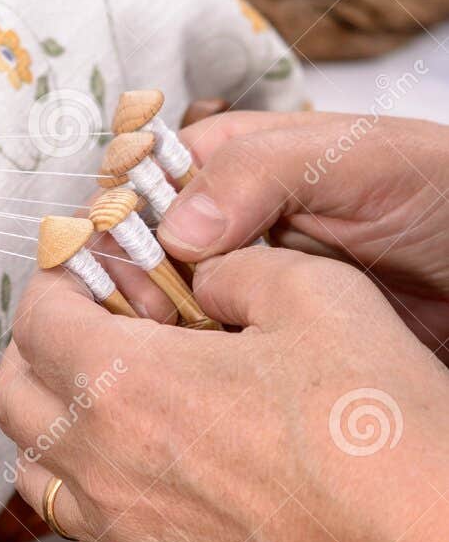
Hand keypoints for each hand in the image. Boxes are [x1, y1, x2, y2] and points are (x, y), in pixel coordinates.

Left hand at [0, 245, 448, 541]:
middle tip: (95, 319)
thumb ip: (235, 267)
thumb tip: (202, 275)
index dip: (58, 279)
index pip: (36, 319)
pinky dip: (86, 481)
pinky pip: (81, 522)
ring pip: (35, 468)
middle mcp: (103, 464)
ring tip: (113, 389)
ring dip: (53, 417)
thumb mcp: (316, 294)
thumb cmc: (377, 435)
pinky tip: (145, 456)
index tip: (89, 268)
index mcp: (123, 385)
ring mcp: (124, 529)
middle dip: (40, 344)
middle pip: (12, 394)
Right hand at [159, 111, 448, 358]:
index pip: (137, 185)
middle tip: (161, 322)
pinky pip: (207, 355)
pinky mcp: (264, 337)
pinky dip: (194, 370)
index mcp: (229, 161)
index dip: (124, 224)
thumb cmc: (438, 190)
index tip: (142, 266)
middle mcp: (223, 222)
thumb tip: (174, 228)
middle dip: (132, 288)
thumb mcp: (353, 159)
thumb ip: (259, 174)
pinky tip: (205, 382)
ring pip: (163, 311)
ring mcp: (241, 282)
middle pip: (138, 255)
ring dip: (158, 336)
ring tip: (184, 355)